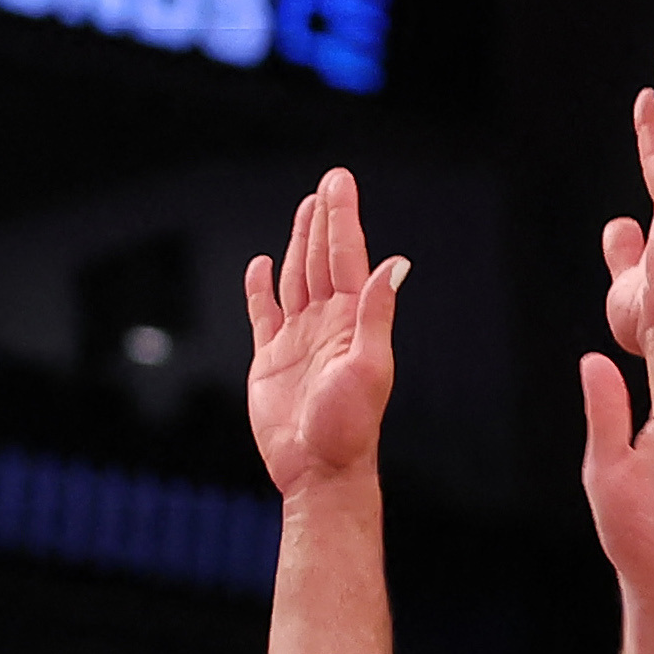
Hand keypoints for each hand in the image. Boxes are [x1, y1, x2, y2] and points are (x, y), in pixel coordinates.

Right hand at [245, 168, 409, 497]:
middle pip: (320, 259)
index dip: (342, 218)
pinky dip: (260, 289)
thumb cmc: (348, 427)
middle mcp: (324, 324)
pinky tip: (261, 267)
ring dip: (298, 244)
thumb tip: (394, 265)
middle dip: (323, 221)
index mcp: (349, 321)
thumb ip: (376, 314)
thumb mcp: (368, 367)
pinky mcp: (270, 361)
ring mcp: (296, 340)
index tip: (339, 183)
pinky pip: (263, 314)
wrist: (317, 470)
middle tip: (328, 184)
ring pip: (296, 279)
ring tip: (304, 211)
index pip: (345, 257)